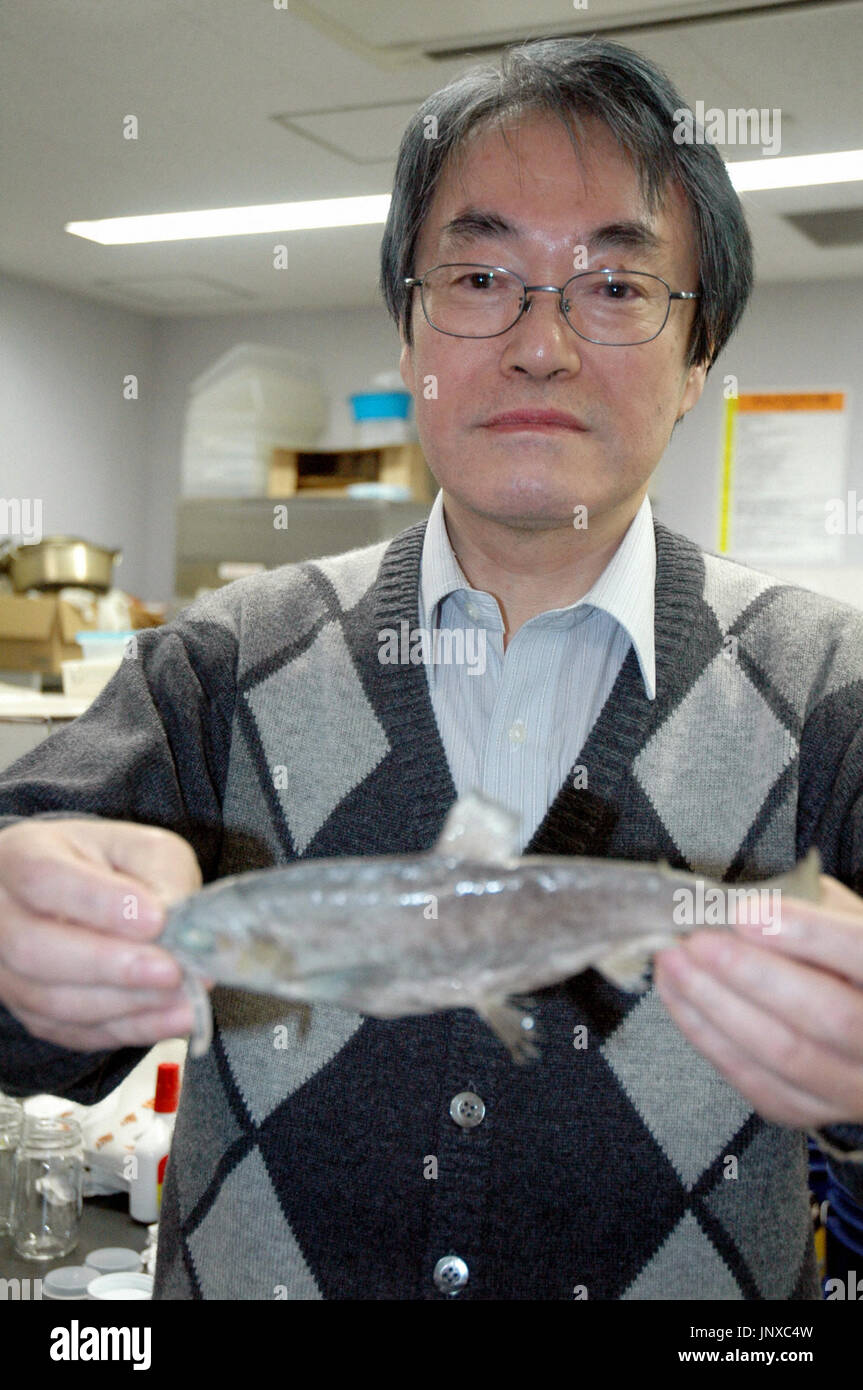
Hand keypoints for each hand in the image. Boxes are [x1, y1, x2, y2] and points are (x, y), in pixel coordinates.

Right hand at [0, 818, 201, 1051]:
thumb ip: (160, 876)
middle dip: (109, 965)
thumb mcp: (144, 848)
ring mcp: (8, 970)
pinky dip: (126, 1029)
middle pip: (33, 948)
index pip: (46, 879)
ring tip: (183, 996)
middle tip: (171, 970)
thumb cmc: (114, 866)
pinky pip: (71, 1031)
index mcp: (24, 855)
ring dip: (124, 1004)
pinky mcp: (30, 1012)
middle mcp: (2, 915)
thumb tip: (176, 925)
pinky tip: (172, 1017)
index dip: (99, 903)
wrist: (87, 893)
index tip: (155, 919)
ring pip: (50, 1000)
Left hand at [654, 874, 862, 1129]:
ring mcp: (856, 1085)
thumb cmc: (846, 956)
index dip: (807, 933)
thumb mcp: (843, 916)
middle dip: (749, 975)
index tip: (745, 913)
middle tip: (695, 942)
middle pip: (827, 1015)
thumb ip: (807, 906)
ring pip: (786, 1055)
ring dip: (716, 1007)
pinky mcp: (816, 1110)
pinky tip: (680, 1001)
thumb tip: (736, 903)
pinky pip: (760, 1083)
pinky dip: (711, 1040)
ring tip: (673, 965)